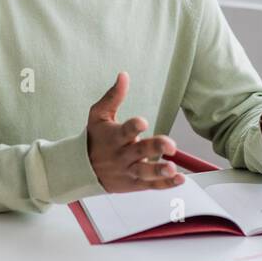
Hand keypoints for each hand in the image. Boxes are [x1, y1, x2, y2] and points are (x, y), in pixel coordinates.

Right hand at [86, 72, 184, 192]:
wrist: (82, 169)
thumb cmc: (94, 138)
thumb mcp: (98, 115)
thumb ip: (113, 97)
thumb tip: (124, 75)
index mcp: (114, 137)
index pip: (124, 131)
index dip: (133, 126)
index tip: (143, 122)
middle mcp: (122, 155)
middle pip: (139, 151)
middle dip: (155, 148)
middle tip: (171, 145)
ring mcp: (129, 170)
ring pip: (145, 172)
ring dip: (159, 171)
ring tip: (172, 168)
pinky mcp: (135, 183)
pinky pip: (151, 185)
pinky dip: (166, 184)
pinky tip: (179, 179)